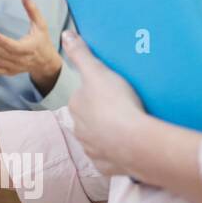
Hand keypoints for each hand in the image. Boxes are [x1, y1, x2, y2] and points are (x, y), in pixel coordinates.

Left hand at [0, 0, 63, 94]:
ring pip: (0, 62)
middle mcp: (22, 60)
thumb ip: (32, 9)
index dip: (3, 41)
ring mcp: (16, 67)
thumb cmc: (43, 41)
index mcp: (30, 48)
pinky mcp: (12, 71)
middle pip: (4, 54)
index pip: (15, 46)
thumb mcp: (41, 24)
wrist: (46, 62)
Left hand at [64, 30, 201, 202]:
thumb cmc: (116, 104)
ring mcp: (93, 150)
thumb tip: (66, 36)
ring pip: (100, 140)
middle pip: (91, 119)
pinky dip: (119, 154)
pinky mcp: (107, 167)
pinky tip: (131, 147)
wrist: (135, 142)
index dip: (98, 93)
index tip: (114, 92)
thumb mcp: (98, 71)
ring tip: (131, 128)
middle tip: (125, 109)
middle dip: (104, 115)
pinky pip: (112, 159)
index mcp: (76, 107)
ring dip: (111, 135)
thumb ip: (81, 54)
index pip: (83, 97)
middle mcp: (79, 130)